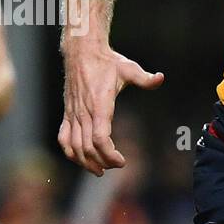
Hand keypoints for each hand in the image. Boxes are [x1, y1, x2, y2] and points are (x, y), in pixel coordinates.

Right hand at [58, 43, 163, 175]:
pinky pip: (63, 139)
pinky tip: (81, 159)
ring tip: (99, 170)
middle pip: (88, 147)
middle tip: (116, 166)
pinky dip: (70, 152)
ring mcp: (73, 114)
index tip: (122, 161)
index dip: (109, 154)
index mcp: (99, 105)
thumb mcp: (129, 68)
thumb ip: (145, 78)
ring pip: (74, 147)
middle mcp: (83, 112)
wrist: (82, 52)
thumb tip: (160, 78)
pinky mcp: (67, 113)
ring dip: (85, 162)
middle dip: (102, 162)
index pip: (99, 138)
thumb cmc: (107, 62)